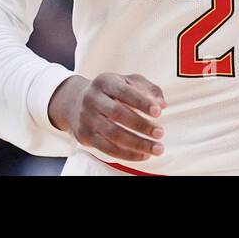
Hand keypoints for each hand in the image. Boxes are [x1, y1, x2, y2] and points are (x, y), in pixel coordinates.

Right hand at [47, 72, 166, 161]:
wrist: (75, 102)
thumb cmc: (111, 91)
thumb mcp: (128, 82)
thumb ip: (148, 89)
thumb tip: (162, 104)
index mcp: (105, 81)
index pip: (124, 92)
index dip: (141, 102)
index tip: (159, 112)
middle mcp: (93, 99)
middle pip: (117, 113)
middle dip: (141, 125)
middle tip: (160, 133)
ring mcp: (87, 118)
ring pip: (113, 134)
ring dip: (138, 144)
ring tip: (157, 148)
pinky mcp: (86, 136)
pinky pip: (107, 149)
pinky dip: (128, 154)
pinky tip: (143, 155)